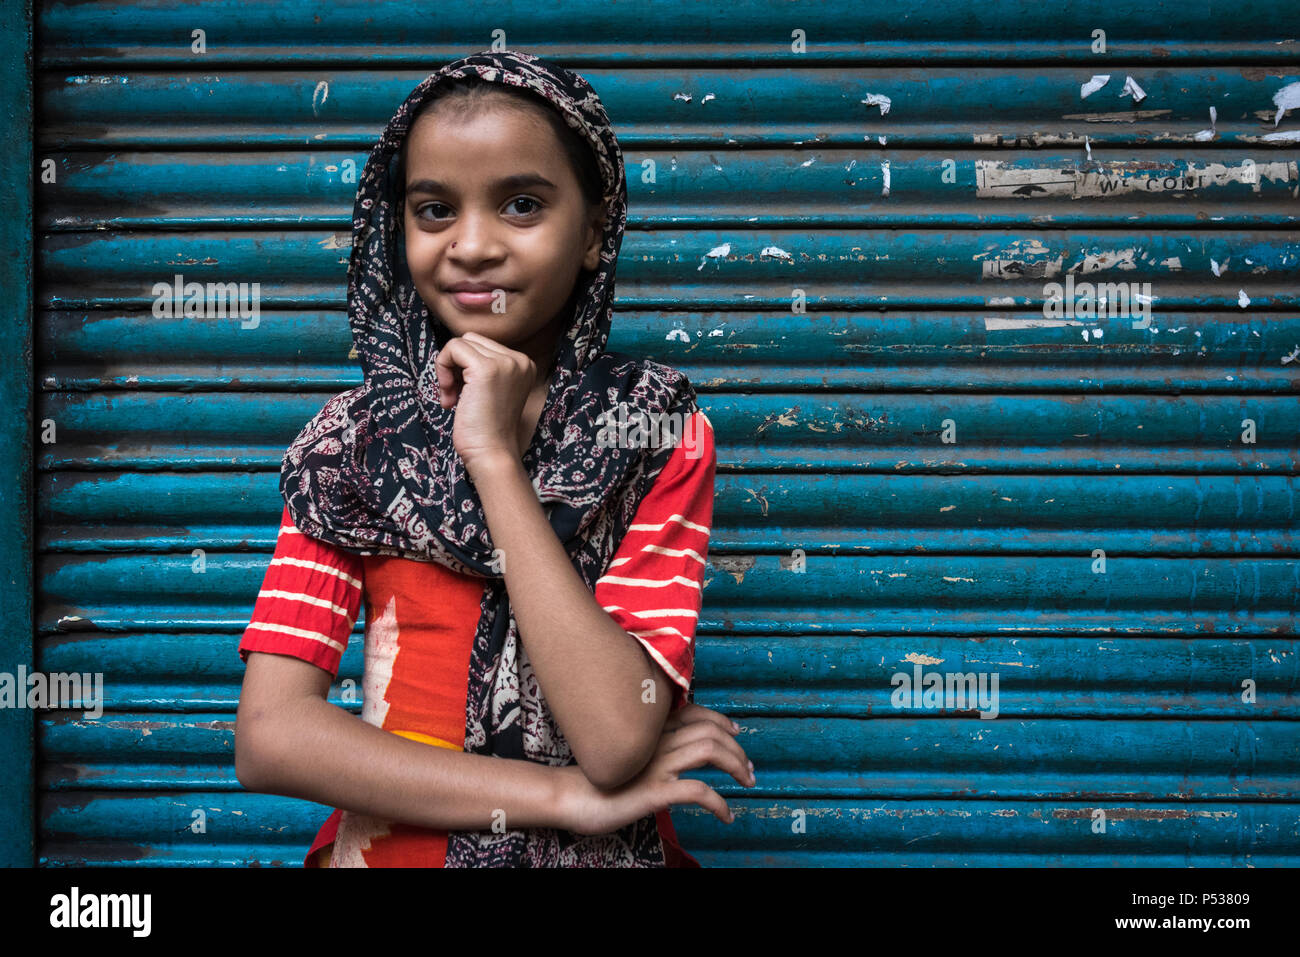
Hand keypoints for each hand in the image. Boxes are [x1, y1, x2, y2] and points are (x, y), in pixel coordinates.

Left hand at [434, 331, 536, 469]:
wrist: (492, 454)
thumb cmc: (486, 430)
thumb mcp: (491, 391)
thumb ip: (482, 369)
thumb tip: (455, 351)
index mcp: (523, 364)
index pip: (482, 345)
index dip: (464, 367)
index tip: (462, 394)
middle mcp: (519, 360)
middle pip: (471, 340)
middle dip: (455, 366)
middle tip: (454, 395)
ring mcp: (505, 363)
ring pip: (460, 343)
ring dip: (447, 369)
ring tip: (451, 398)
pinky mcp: (486, 369)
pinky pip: (452, 349)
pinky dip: (442, 369)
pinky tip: (449, 397)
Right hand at [556, 703, 755, 836]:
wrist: (567, 796)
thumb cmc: (594, 780)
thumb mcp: (627, 756)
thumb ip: (650, 749)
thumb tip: (673, 756)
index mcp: (649, 730)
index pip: (695, 712)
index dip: (720, 720)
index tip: (735, 733)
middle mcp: (656, 741)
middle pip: (710, 730)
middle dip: (737, 749)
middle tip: (749, 770)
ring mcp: (656, 765)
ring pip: (709, 750)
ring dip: (737, 766)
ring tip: (746, 783)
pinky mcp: (653, 791)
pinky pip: (698, 791)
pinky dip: (720, 804)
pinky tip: (726, 816)